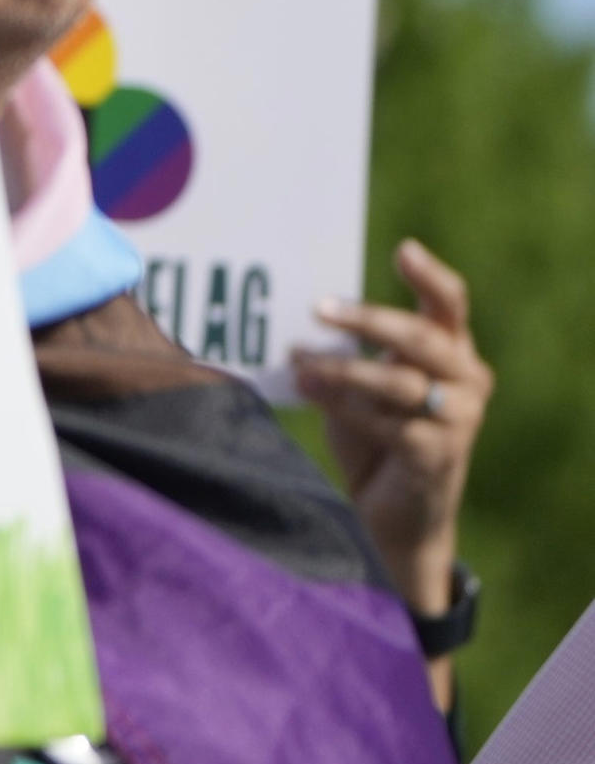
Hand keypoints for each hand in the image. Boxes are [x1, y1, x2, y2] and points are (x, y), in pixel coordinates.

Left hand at [289, 236, 489, 620]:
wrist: (394, 513)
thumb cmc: (373, 433)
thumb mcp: (363, 382)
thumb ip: (350, 349)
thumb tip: (299, 313)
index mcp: (452, 351)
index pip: (450, 304)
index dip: (429, 277)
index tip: (403, 250)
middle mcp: (466, 380)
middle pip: (423, 337)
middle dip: (369, 319)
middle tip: (320, 306)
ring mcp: (458, 420)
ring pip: (398, 381)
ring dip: (340, 368)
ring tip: (297, 361)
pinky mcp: (436, 456)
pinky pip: (385, 422)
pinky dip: (342, 406)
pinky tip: (309, 391)